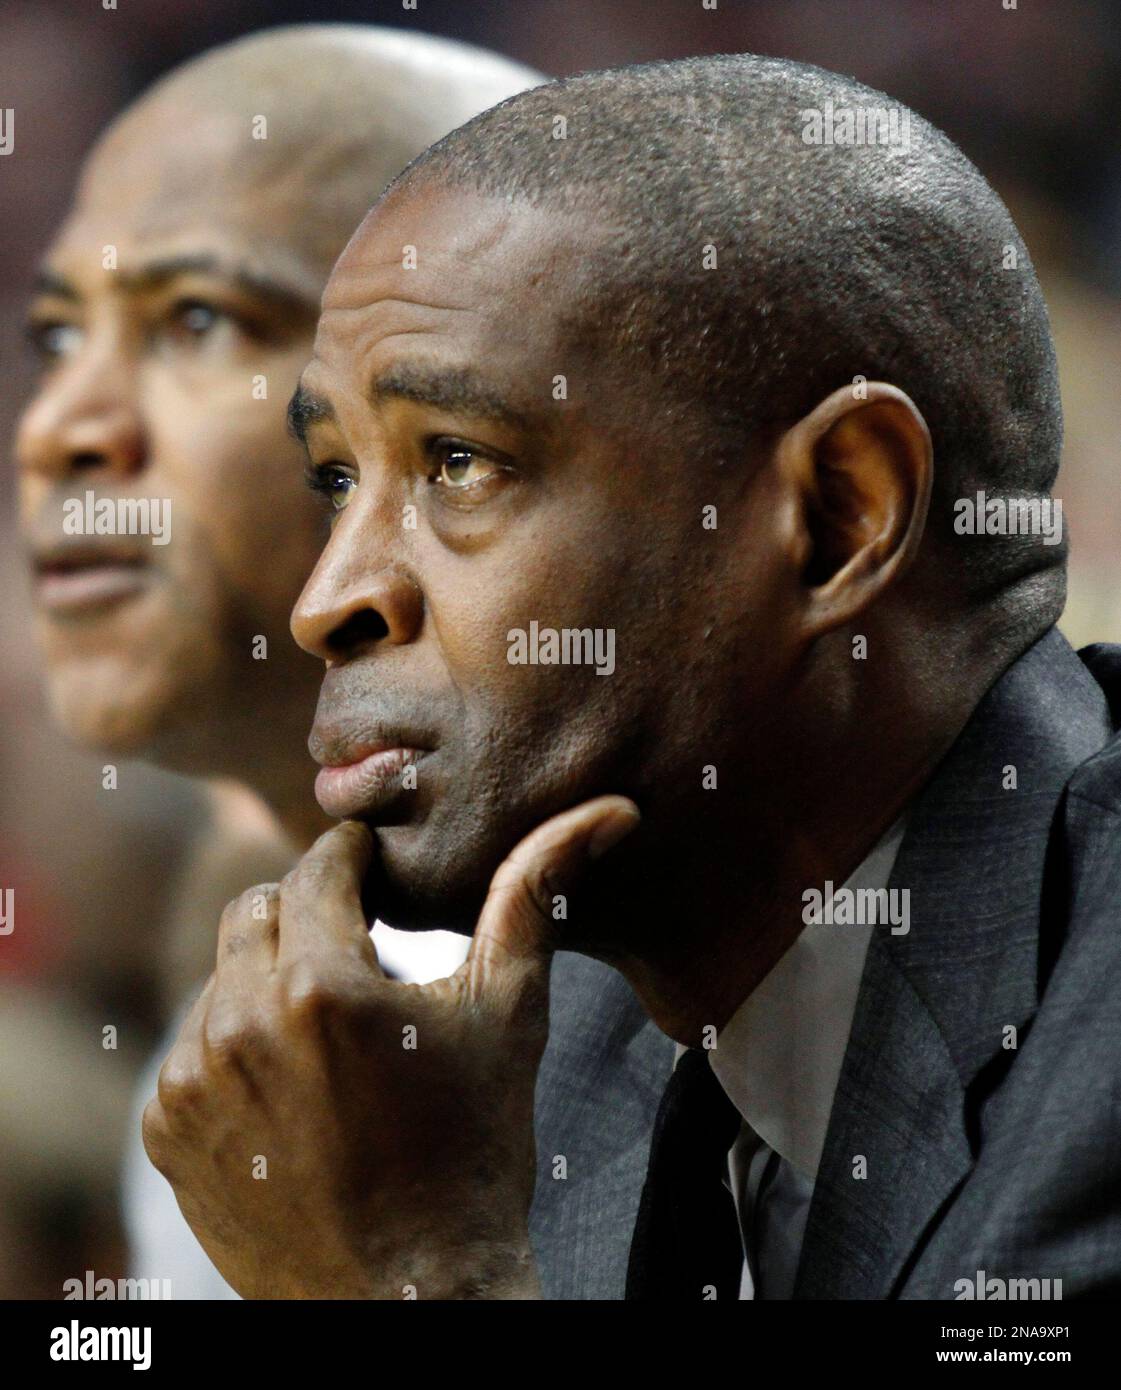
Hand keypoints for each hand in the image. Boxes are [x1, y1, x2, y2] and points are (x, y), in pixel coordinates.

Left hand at [142, 795, 638, 1298]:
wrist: (415, 1297)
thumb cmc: (475, 1149)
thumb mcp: (509, 1014)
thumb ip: (535, 894)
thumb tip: (609, 811)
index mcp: (322, 987)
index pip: (317, 868)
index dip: (352, 859)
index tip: (374, 867)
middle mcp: (238, 1026)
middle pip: (257, 910)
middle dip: (306, 912)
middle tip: (360, 942)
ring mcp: (192, 1082)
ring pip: (221, 975)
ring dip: (270, 979)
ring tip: (335, 1026)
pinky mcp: (166, 1130)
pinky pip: (194, 1045)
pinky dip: (236, 1044)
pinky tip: (296, 1080)